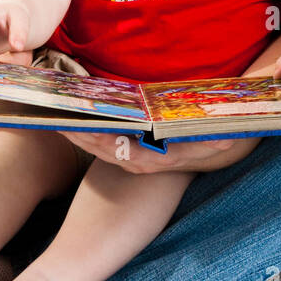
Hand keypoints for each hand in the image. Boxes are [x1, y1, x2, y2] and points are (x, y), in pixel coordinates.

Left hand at [55, 127, 260, 174]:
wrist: (201, 149)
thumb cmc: (202, 142)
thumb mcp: (210, 143)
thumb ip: (214, 142)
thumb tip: (225, 139)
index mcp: (153, 160)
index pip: (124, 152)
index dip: (106, 142)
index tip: (90, 129)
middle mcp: (135, 162)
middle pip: (103, 150)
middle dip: (81, 136)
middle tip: (60, 120)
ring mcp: (126, 158)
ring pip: (96, 147)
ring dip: (76, 135)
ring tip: (55, 118)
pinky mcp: (121, 150)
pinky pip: (97, 142)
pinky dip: (82, 133)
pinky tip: (67, 120)